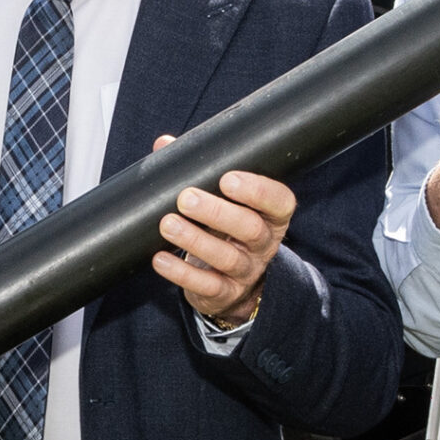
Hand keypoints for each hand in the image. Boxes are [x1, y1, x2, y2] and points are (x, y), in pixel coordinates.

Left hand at [148, 135, 293, 326]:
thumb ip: (200, 172)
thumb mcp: (222, 202)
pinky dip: (181, 273)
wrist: (231, 284)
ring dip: (194, 240)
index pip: (279, 201)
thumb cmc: (225, 229)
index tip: (228, 178)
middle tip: (186, 198)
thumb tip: (165, 145)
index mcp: (270, 216)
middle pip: (250, 228)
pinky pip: (206, 286)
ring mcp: (246, 272)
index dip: (258, 190)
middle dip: (217, 212)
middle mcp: (263, 244)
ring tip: (167, 224)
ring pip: (226, 258)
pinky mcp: (224, 294)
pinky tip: (160, 259)